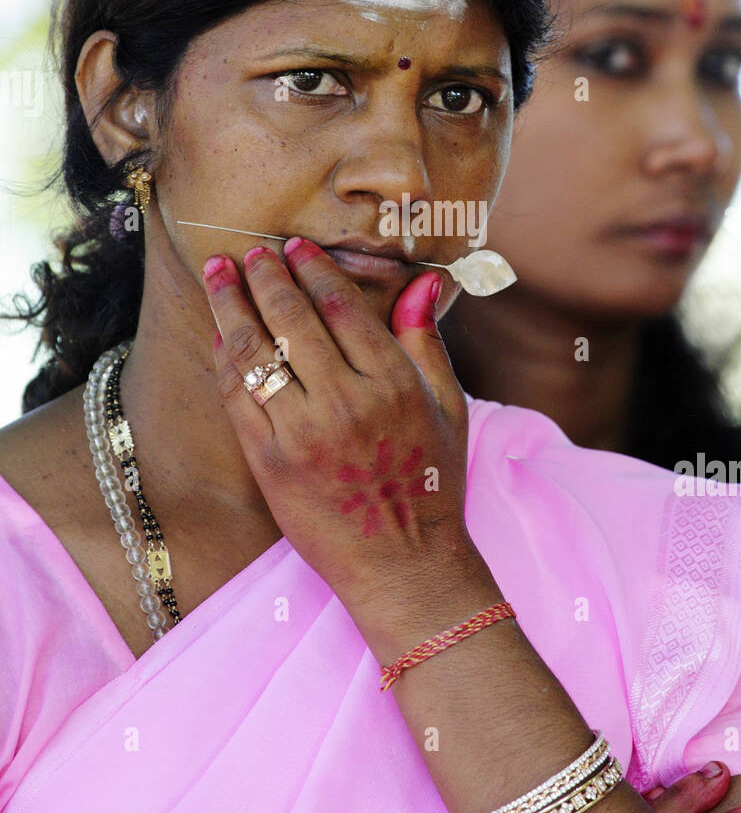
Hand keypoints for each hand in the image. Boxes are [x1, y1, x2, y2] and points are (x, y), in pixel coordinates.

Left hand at [202, 238, 471, 607]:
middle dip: (266, 276)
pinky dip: (225, 360)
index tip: (296, 247)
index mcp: (393, 383)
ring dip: (232, 306)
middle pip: (292, 318)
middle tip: (251, 253)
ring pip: (255, 351)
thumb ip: (426, 340)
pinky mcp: (269, 462)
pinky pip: (237, 397)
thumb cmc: (431, 483)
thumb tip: (422, 281)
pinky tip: (220, 335)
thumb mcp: (448, 407)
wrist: (403, 566)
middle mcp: (345, 402)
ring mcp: (302, 433)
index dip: (313, 268)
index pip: (341, 305)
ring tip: (219, 275)